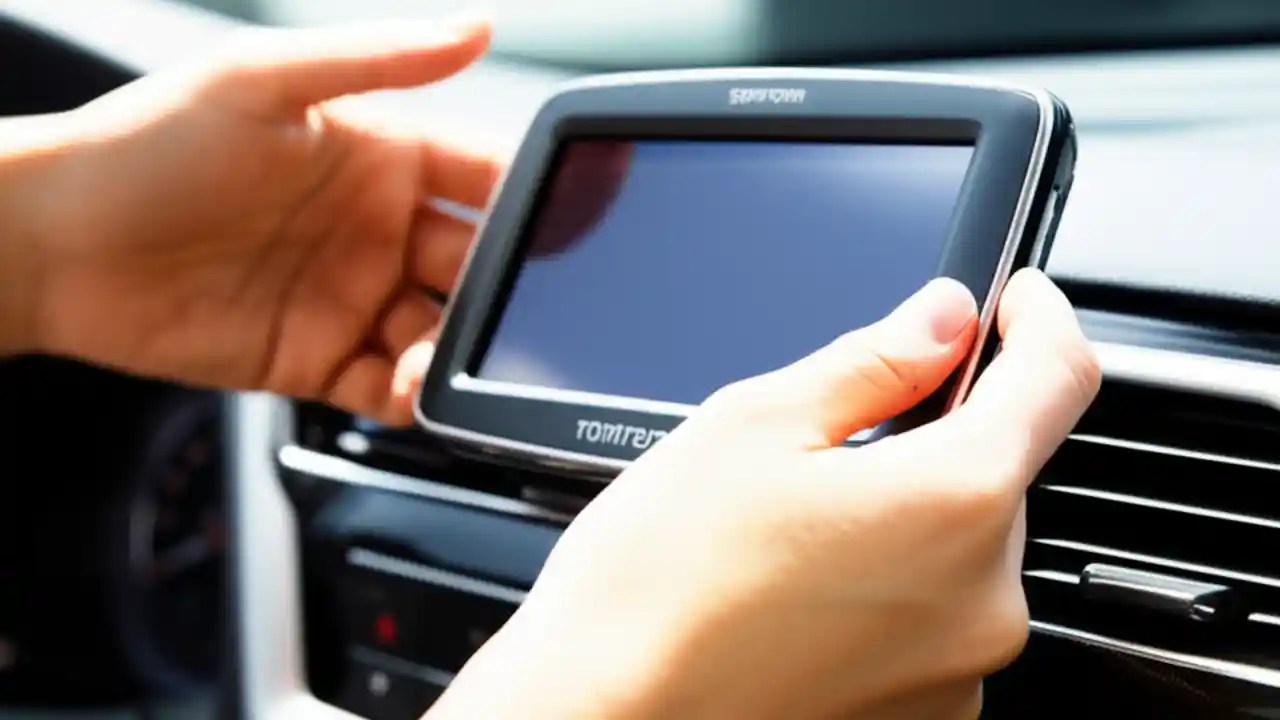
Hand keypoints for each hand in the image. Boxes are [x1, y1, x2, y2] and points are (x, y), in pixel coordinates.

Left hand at [9, 15, 499, 423]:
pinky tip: (405, 389)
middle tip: (515, 312)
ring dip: (460, 353)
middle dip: (505, 291)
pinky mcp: (316, 360)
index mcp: (379, 156)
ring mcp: (349, 297)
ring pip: (443, 335)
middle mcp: (375, 229)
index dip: (534, 201)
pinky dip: (411, 398)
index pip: (486, 177)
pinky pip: (388, 387)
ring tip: (440, 356)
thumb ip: (376, 60)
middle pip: (477, 266)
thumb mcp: (262, 82)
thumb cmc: (144, 145)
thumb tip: (477, 27)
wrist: (52, 243)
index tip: (571, 226)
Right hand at [429, 270, 1100, 719]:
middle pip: (998, 474)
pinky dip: (890, 595)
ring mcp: (958, 673)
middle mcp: (982, 599)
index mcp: (951, 502)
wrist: (604, 718)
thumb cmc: (656, 589)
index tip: (1019, 304)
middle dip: (937, 440)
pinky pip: (934, 624)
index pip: (1056, 380)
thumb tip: (940, 320)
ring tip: (796, 538)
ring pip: (962, 553)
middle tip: (835, 446)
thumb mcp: (751, 426)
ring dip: (908, 524)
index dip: (1040, 321)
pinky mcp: (928, 719)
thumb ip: (873, 364)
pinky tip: (803, 595)